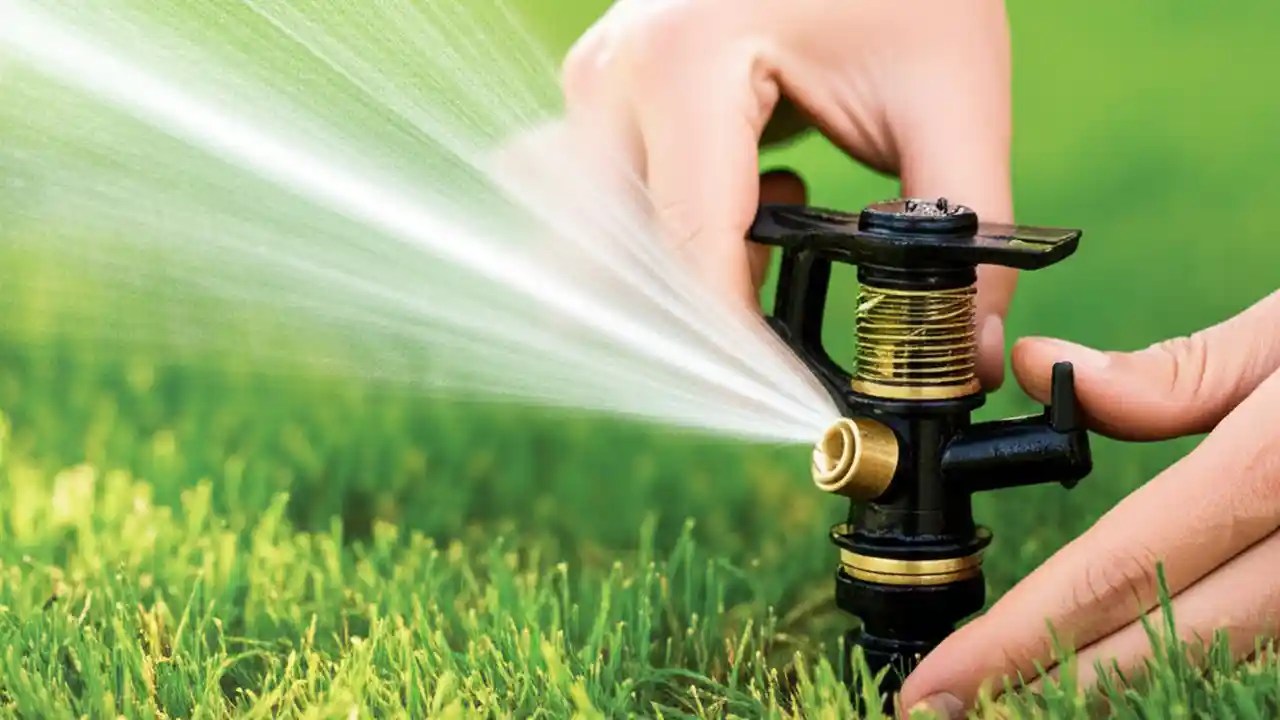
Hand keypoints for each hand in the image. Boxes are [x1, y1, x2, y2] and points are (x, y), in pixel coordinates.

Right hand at [552, 0, 1016, 388]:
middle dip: (703, 321)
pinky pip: (612, 206)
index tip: (785, 407)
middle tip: (794, 332)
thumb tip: (964, 357)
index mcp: (685, 62)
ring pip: (608, 242)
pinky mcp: (604, 90)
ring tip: (796, 218)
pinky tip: (768, 192)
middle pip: (624, 261)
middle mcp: (615, 72)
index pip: (689, 250)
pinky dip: (678, 236)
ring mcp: (596, 79)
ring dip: (692, 272)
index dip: (735, 349)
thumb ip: (965, 231)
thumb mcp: (948, 92)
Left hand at [900, 289, 1279, 717]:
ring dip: (1104, 687)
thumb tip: (1042, 373)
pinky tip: (1104, 667)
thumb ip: (1178, 370)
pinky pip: (1251, 643)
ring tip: (1002, 703)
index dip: (1019, 633)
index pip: (1122, 566)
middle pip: (1164, 644)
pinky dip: (1174, 661)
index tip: (936, 679)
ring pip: (1213, 661)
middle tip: (945, 715)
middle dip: (1045, 690)